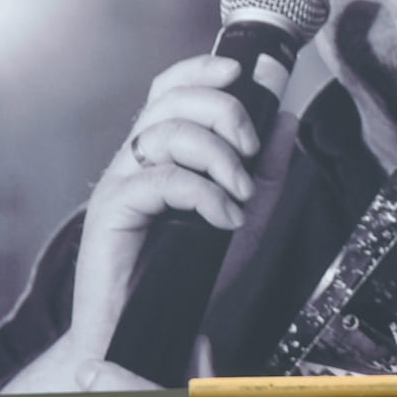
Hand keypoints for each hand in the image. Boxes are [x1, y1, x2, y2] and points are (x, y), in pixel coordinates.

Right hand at [67, 54, 258, 366]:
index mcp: (163, 151)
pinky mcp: (111, 212)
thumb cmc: (192, 270)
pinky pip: (161, 181)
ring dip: (218, 157)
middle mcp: (137, 159)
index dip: (201, 69)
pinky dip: (205, 195)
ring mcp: (120, 183)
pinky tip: (224, 219)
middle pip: (170, 101)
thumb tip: (286, 115)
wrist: (155, 326)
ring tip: (240, 193)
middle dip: (222, 111)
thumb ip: (268, 166)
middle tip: (250, 146)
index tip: (241, 69)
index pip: (171, 90)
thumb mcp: (247, 211)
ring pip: (165, 135)